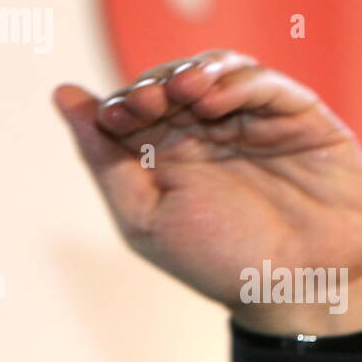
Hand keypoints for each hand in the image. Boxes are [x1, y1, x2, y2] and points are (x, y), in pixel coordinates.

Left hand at [53, 50, 361, 336]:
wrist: (299, 291)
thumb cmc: (219, 261)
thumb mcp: (145, 216)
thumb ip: (103, 157)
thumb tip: (62, 93)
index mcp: (166, 150)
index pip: (136, 104)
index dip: (124, 101)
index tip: (114, 115)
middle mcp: (208, 128)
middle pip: (173, 80)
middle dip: (157, 84)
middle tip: (150, 100)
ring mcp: (253, 118)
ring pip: (217, 69)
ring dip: (194, 72)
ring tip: (184, 89)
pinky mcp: (298, 115)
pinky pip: (265, 83)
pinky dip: (239, 82)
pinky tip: (216, 99)